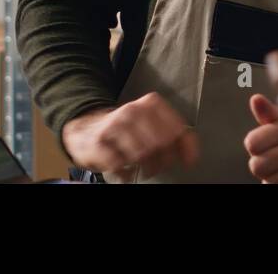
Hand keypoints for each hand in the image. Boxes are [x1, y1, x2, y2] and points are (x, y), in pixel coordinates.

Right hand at [61, 93, 198, 181]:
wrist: (85, 129)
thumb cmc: (125, 131)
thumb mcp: (151, 125)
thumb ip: (175, 136)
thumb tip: (192, 157)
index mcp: (150, 104)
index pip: (176, 128)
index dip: (183, 148)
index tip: (186, 161)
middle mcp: (132, 110)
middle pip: (160, 143)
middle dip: (162, 160)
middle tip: (157, 166)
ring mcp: (114, 125)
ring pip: (141, 153)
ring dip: (144, 167)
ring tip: (141, 167)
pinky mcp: (98, 142)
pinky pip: (119, 163)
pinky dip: (125, 172)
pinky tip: (124, 170)